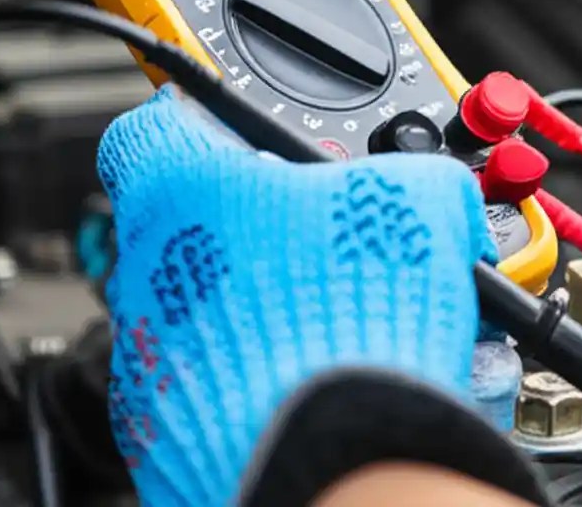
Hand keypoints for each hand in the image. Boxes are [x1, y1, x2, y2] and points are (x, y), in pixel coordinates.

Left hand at [97, 87, 496, 505]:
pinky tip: (329, 378)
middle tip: (342, 247)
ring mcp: (151, 356)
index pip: (155, 129)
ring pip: (213, 307)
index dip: (209, 127)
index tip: (249, 143)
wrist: (341, 453)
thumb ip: (413, 173)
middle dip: (272, 232)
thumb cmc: (355, 320)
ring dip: (277, 305)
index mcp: (180, 192)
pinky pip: (221, 381)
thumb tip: (436, 190)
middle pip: (201, 225)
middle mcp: (145, 271)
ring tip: (357, 325)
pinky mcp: (169, 427)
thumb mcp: (418, 197)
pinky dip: (268, 375)